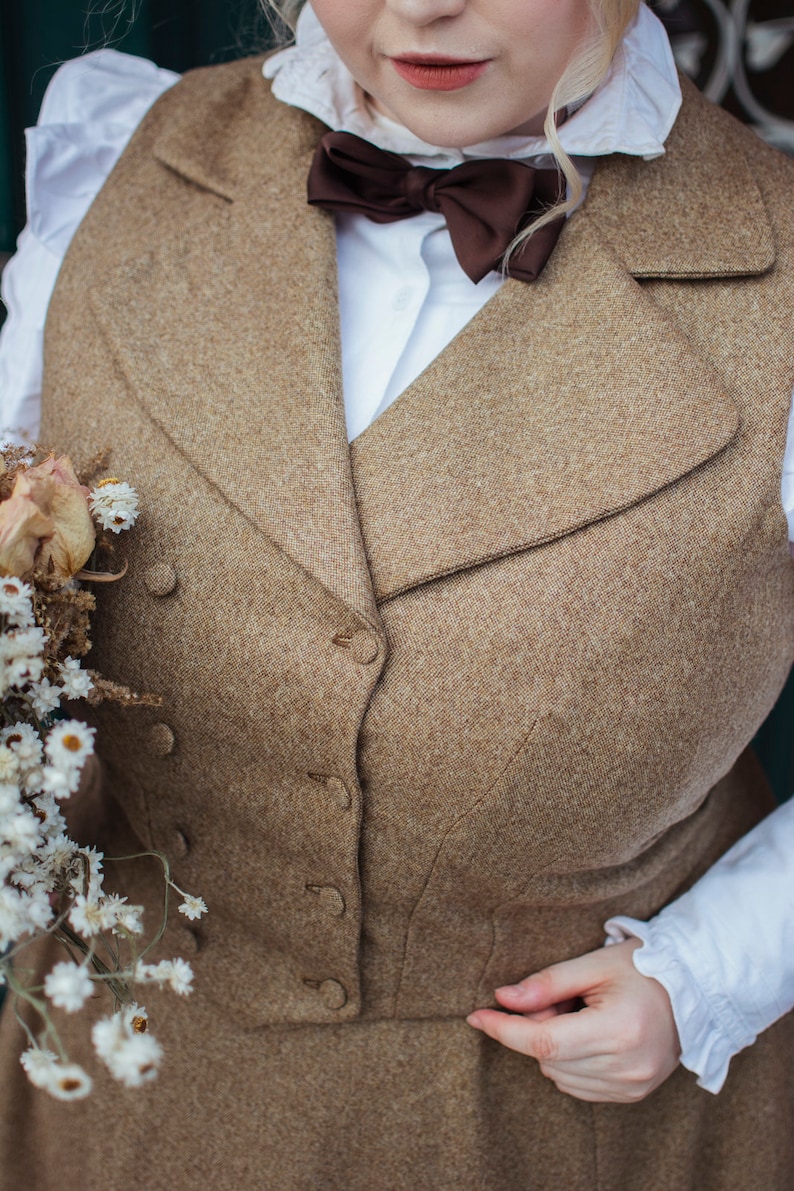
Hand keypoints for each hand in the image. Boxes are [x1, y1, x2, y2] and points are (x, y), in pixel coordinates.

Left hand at [466, 940, 680, 1102]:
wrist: (694, 991)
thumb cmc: (644, 968)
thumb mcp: (595, 964)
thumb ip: (547, 983)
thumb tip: (503, 998)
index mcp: (618, 1030)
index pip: (544, 1041)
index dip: (505, 1030)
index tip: (476, 1016)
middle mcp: (626, 1066)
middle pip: (548, 1058)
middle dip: (537, 1028)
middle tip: (560, 999)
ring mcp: (632, 1086)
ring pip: (559, 1076)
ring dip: (554, 1048)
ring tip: (582, 1015)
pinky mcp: (633, 1095)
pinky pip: (577, 1087)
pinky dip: (570, 1063)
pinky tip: (590, 1035)